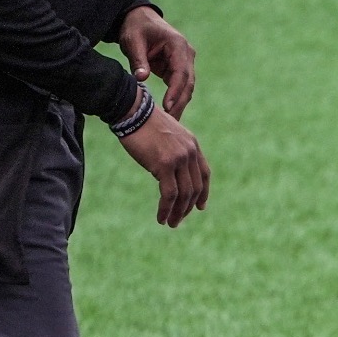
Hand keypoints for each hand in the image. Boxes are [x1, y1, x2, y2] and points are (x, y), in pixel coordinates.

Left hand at [117, 6, 196, 117]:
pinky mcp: (178, 68)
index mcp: (178, 45)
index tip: (167, 107)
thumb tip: (141, 79)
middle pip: (188, 83)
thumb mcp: (132, 41)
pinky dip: (175, 99)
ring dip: (179, 104)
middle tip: (171, 122)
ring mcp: (185, 62)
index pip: (181, 73)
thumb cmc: (135, 27)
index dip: (175, 91)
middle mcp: (186, 54)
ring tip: (170, 122)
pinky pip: (180, 87)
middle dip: (179, 103)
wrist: (140, 18)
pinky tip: (169, 113)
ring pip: (186, 87)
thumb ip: (138, 60)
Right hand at [118, 105, 210, 226]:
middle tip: (178, 220)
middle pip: (195, 188)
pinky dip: (166, 208)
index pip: (204, 174)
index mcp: (193, 145)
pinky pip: (170, 194)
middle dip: (187, 207)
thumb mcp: (168, 135)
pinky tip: (161, 217)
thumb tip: (170, 172)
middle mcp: (190, 152)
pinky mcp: (165, 165)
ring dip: (177, 212)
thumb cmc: (144, 123)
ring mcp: (179, 159)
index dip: (203, 193)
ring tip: (170, 223)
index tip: (200, 207)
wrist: (133, 112)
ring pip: (184, 194)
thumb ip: (175, 151)